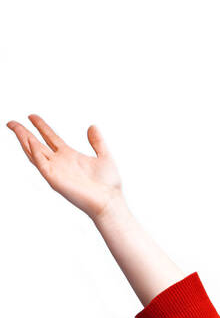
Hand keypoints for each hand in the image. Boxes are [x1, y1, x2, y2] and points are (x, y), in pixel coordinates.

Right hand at [6, 113, 123, 219]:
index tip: (32, 116)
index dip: (41, 126)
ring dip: (24, 141)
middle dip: (23, 133)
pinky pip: (42, 165)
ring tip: (15, 128)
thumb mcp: (104, 156)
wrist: (110, 202)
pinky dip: (35, 153)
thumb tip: (92, 126)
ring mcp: (56, 172)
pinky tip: (30, 141)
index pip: (50, 137)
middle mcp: (59, 163)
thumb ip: (97, 142)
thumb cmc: (109, 186)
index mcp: (69, 156)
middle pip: (36, 145)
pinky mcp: (55, 181)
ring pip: (34, 153)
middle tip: (11, 122)